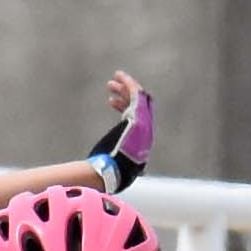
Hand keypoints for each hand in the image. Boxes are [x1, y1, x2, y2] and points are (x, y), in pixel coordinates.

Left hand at [86, 74, 154, 192]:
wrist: (113, 170)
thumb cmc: (110, 170)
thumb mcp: (112, 163)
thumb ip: (113, 163)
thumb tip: (105, 172)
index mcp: (139, 139)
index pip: (134, 117)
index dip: (124, 107)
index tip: (110, 101)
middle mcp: (144, 130)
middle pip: (137, 105)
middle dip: (124, 94)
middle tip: (110, 86)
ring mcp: (143, 123)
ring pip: (137, 99)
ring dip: (124, 88)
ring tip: (111, 82)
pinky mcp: (139, 116)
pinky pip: (137, 95)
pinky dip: (130, 84)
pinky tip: (121, 78)